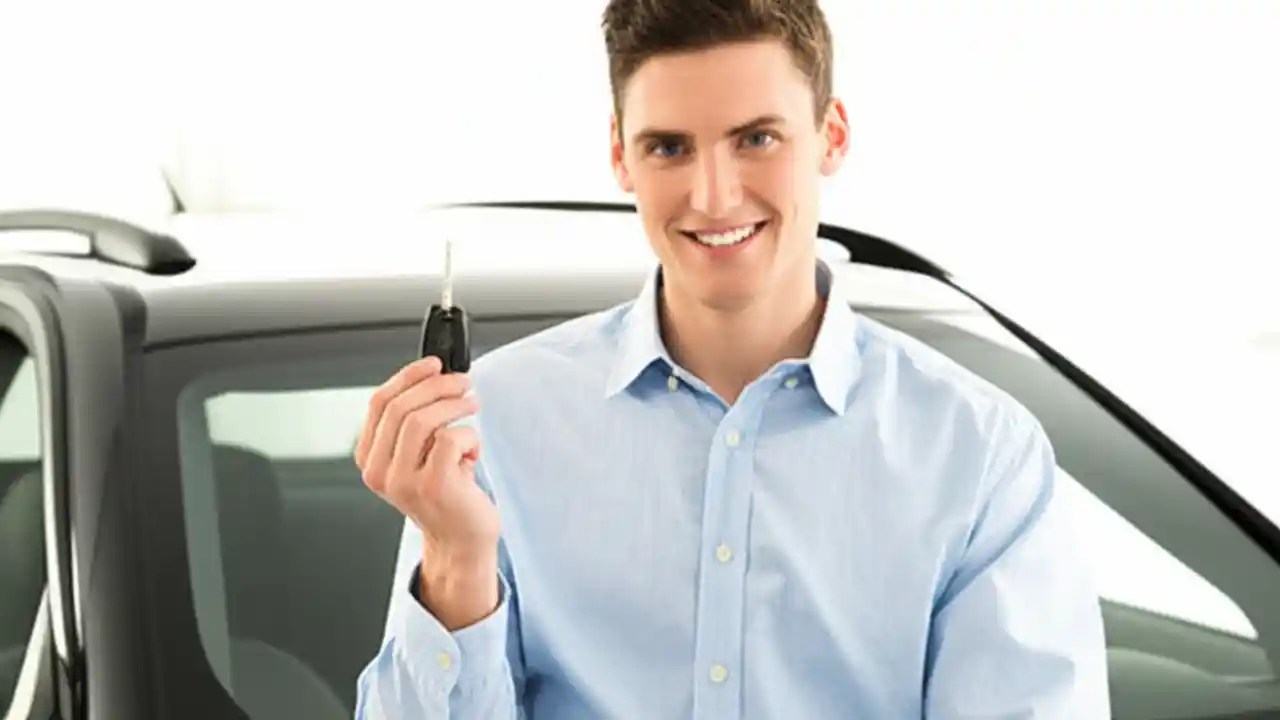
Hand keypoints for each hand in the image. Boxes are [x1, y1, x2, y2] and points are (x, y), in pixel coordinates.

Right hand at [354, 356, 499, 625]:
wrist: (461, 541)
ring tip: (472, 405)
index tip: (434, 364)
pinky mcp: (434, 486)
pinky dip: (469, 435)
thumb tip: (435, 375)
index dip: (408, 376)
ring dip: (454, 404)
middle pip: (400, 407)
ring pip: (422, 419)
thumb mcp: (419, 455)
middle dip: (437, 385)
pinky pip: (451, 438)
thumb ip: (415, 422)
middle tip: (463, 383)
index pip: (379, 403)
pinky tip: (473, 450)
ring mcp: (405, 482)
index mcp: (371, 460)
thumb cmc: (446, 493)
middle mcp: (381, 473)